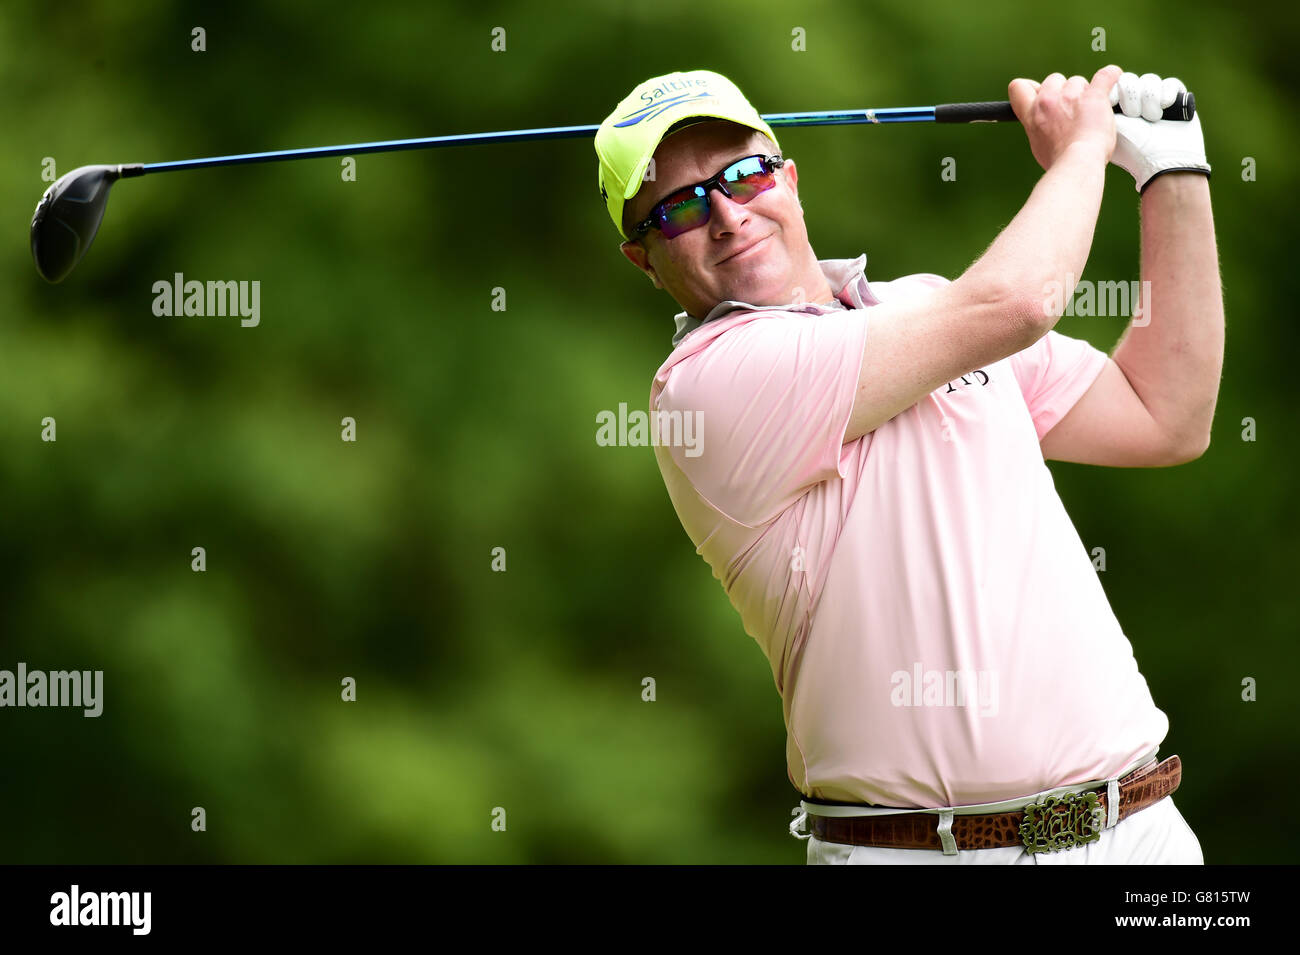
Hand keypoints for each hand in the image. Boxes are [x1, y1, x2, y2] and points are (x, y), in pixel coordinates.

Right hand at [1009, 65, 1121, 170]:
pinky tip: (1113, 80)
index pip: (1019, 87)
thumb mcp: (1037, 144)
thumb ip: (1038, 127)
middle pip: (1054, 79)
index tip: (1041, 95)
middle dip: (1063, 91)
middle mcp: (1049, 101)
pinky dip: (1111, 76)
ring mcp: (1071, 96)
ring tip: (1091, 113)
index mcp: (1032, 113)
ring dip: (1084, 93)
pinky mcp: (1094, 95)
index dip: (1031, 89)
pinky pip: (1106, 75)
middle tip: (1072, 110)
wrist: (1077, 163)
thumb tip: (1045, 125)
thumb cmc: (1060, 160)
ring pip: (1078, 81)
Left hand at [1109, 71, 1209, 192]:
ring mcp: (1155, 102)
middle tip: (1134, 116)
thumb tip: (1101, 82)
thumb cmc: (1131, 148)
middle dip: (1131, 97)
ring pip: (1149, 80)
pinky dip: (1166, 95)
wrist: (1161, 161)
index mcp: (1116, 110)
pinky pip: (1170, 84)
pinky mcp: (1176, 101)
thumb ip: (1102, 102)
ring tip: (1152, 118)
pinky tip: (1165, 109)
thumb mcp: (1109, 124)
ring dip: (1149, 99)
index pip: (1113, 84)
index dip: (1116, 91)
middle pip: (1130, 80)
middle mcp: (1134, 104)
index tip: (1115, 105)